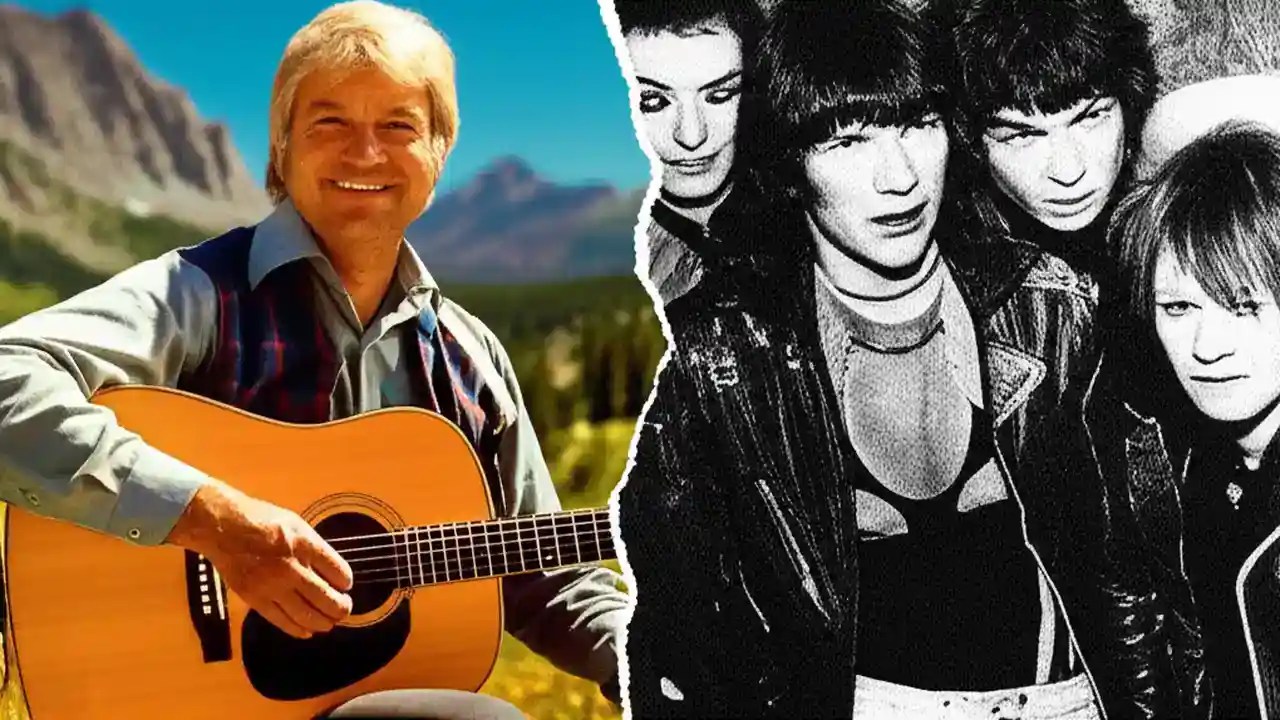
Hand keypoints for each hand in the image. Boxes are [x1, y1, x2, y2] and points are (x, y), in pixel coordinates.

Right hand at [166, 479, 353, 638]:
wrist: (223, 526)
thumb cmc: (260, 520)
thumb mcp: (296, 524)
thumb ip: (314, 548)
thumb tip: (331, 572)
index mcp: (304, 544)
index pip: (338, 571)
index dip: (346, 581)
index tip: (346, 585)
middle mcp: (291, 567)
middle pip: (327, 598)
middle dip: (342, 608)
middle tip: (345, 608)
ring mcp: (272, 585)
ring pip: (306, 615)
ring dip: (324, 622)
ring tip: (331, 622)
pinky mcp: (255, 599)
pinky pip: (281, 621)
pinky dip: (298, 629)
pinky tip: (307, 631)